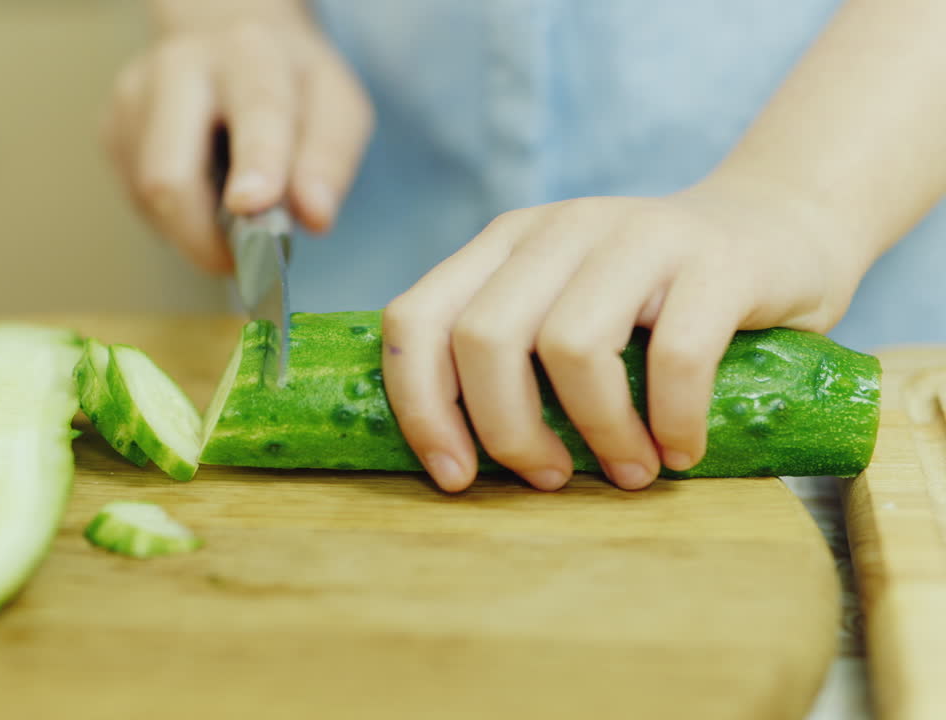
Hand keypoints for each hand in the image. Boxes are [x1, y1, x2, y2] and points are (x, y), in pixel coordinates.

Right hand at [102, 8, 373, 272]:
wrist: (229, 44)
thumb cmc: (289, 86)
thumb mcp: (336, 107)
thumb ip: (330, 159)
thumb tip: (313, 216)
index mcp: (249, 53)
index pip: (255, 110)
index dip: (256, 162)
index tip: (253, 206)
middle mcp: (180, 67)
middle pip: (171, 173)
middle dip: (202, 236)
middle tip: (241, 264)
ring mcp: (135, 97)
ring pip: (150, 198)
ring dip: (193, 231)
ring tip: (229, 216)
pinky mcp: (112, 128)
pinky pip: (138, 200)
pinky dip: (174, 218)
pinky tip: (201, 193)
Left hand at [381, 180, 870, 492]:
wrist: (780, 225)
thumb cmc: (656, 299)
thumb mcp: (562, 305)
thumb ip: (508, 353)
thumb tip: (454, 455)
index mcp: (504, 243)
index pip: (416, 319)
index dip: (420, 406)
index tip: (454, 476)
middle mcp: (559, 229)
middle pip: (483, 338)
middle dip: (507, 431)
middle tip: (550, 478)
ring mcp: (636, 234)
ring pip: (571, 346)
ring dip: (598, 433)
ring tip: (628, 470)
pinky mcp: (714, 260)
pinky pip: (675, 356)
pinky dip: (673, 421)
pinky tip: (682, 450)